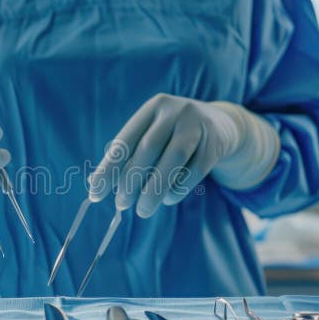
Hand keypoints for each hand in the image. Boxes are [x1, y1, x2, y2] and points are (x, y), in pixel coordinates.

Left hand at [88, 93, 277, 217]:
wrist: (223, 125)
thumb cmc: (175, 136)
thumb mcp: (152, 136)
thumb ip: (128, 157)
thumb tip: (95, 185)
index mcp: (151, 109)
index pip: (124, 141)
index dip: (108, 169)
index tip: (95, 194)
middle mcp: (173, 112)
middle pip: (148, 149)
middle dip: (131, 181)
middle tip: (121, 205)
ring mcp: (197, 125)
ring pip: (172, 159)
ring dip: (154, 190)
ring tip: (142, 210)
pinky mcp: (215, 143)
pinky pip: (195, 170)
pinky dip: (178, 189)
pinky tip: (167, 200)